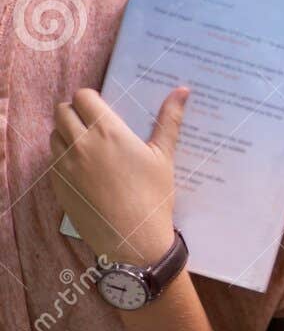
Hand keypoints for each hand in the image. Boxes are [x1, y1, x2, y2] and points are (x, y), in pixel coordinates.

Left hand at [48, 86, 188, 266]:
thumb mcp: (165, 158)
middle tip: (95, 129)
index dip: (92, 100)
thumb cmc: (153, 198)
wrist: (134, 240)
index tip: (105, 112)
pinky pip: (53, 160)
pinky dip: (64, 159)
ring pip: (54, 134)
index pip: (83, 96)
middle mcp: (81, 142)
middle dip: (76, 114)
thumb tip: (183, 90)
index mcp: (108, 131)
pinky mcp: (58, 182)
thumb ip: (169, 120)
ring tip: (90, 150)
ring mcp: (65, 163)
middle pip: (62, 110)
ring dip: (67, 135)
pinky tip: (86, 173)